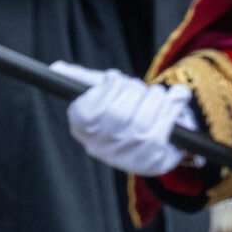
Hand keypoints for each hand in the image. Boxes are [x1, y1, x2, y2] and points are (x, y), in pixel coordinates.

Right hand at [54, 64, 192, 176]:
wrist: (159, 137)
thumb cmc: (125, 109)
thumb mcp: (104, 91)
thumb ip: (82, 80)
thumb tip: (56, 69)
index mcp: (82, 130)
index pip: (86, 110)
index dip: (106, 89)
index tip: (114, 79)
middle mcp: (102, 149)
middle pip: (118, 114)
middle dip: (134, 90)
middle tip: (138, 88)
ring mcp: (128, 158)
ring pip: (143, 119)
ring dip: (156, 97)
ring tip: (156, 96)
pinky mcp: (155, 162)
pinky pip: (165, 127)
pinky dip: (174, 105)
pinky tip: (175, 99)